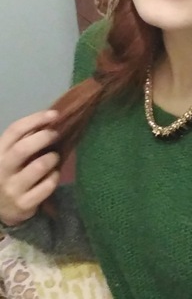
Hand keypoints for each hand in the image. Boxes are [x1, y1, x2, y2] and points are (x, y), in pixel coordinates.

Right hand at [0, 110, 59, 225]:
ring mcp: (12, 188)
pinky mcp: (24, 204)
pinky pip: (47, 185)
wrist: (2, 207)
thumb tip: (51, 118)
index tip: (54, 114)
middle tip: (56, 135)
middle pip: (23, 148)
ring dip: (52, 158)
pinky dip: (54, 177)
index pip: (15, 130)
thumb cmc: (11, 172)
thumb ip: (25, 138)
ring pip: (38, 166)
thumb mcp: (10, 154)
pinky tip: (53, 175)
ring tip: (54, 158)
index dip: (36, 119)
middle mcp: (1, 169)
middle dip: (44, 137)